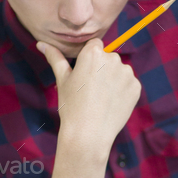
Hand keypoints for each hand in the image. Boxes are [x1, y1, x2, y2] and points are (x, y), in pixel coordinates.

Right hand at [37, 38, 141, 154]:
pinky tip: (111, 103)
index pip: (94, 45)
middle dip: (101, 69)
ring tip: (101, 98)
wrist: (89, 133)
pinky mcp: (136, 87)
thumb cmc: (72, 105)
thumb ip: (55, 57)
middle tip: (90, 89)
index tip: (84, 74)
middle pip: (108, 58)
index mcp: (94, 52)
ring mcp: (127, 73)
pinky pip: (128, 84)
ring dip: (113, 79)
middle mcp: (113, 58)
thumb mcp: (62, 79)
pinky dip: (122, 91)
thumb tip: (41, 44)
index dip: (89, 59)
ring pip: (119, 71)